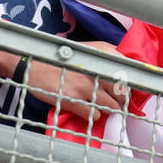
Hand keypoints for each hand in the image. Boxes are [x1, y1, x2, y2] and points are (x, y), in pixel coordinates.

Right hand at [10, 42, 128, 121]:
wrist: (32, 63)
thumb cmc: (62, 57)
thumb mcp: (88, 47)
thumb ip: (108, 54)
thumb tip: (128, 67)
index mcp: (103, 54)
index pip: (130, 74)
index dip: (131, 86)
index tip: (128, 92)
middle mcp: (97, 69)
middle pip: (123, 93)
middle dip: (120, 99)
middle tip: (114, 101)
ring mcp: (85, 86)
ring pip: (112, 106)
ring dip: (108, 108)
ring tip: (100, 105)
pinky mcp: (73, 100)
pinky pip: (95, 115)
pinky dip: (94, 115)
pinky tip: (87, 109)